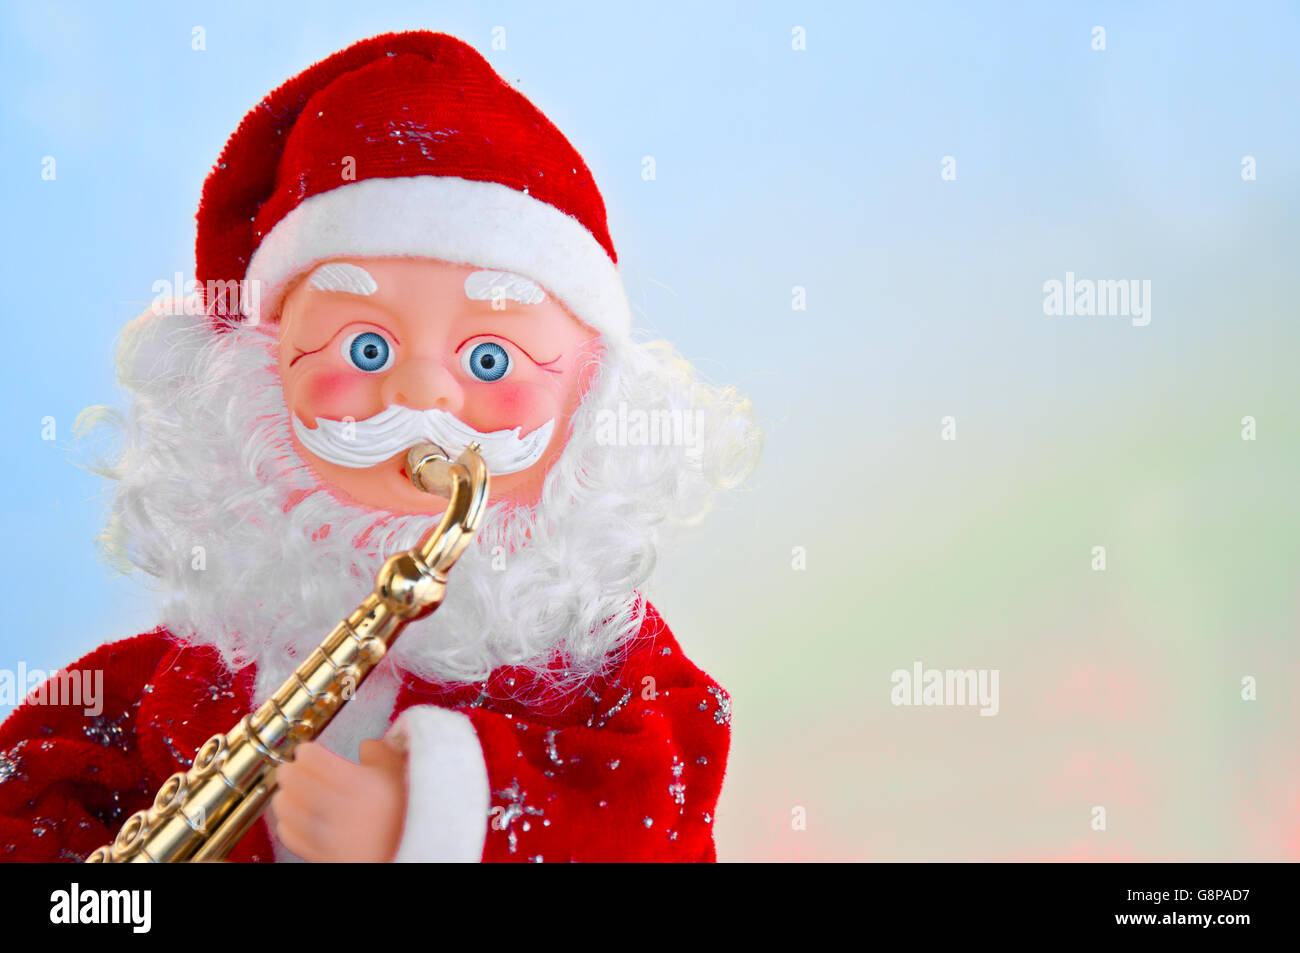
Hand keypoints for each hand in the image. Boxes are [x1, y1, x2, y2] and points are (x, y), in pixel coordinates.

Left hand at [268, 738, 407, 861]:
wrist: (415, 854)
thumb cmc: (409, 814)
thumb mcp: (403, 775)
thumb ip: (383, 755)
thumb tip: (366, 746)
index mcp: (356, 783)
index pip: (310, 757)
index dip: (307, 750)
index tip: (310, 751)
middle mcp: (336, 808)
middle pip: (292, 779)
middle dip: (290, 769)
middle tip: (295, 767)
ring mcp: (325, 835)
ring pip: (285, 808)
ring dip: (285, 794)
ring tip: (291, 790)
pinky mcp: (320, 855)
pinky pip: (289, 836)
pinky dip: (286, 823)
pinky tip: (295, 817)